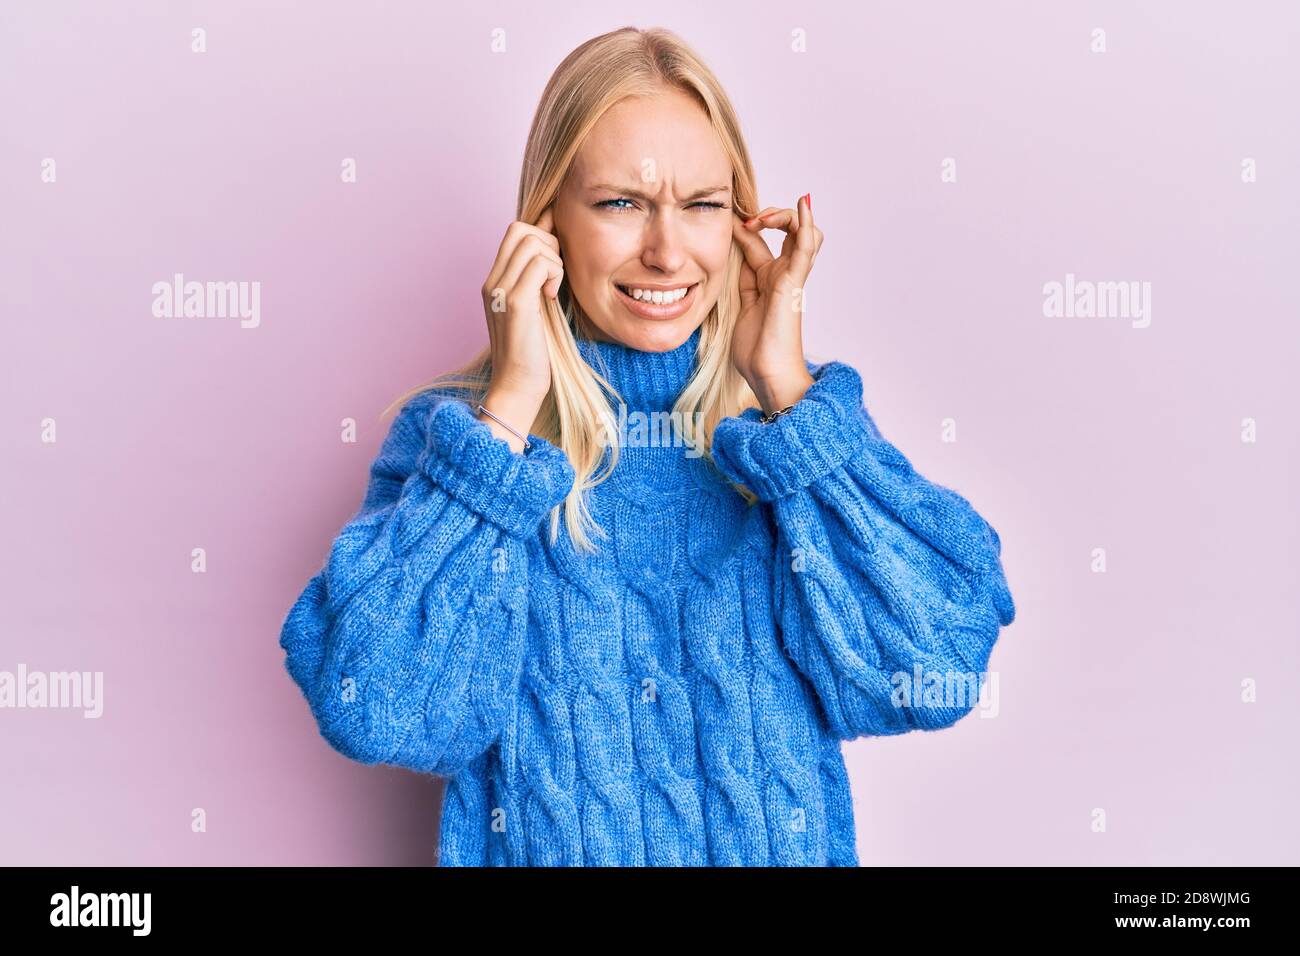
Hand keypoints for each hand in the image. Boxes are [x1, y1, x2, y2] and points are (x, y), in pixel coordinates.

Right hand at [478, 207, 563, 450]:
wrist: (518, 386)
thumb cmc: (532, 351)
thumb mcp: (534, 307)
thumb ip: (538, 277)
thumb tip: (556, 246)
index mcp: (494, 281)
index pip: (515, 230)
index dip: (542, 235)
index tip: (556, 264)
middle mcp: (492, 281)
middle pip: (520, 229)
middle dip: (549, 244)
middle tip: (555, 276)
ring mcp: (500, 290)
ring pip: (532, 243)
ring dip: (554, 262)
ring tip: (553, 291)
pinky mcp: (515, 303)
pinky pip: (540, 264)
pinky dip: (554, 275)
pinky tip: (553, 299)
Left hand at [730, 194, 822, 412]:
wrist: (766, 374)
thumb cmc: (755, 349)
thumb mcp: (739, 306)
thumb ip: (740, 281)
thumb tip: (732, 256)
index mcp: (769, 280)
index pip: (761, 241)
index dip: (748, 224)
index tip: (730, 220)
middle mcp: (784, 274)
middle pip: (788, 230)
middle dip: (770, 215)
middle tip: (748, 219)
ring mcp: (791, 277)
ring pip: (804, 232)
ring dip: (786, 216)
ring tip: (764, 217)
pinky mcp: (794, 282)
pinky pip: (806, 247)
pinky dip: (806, 224)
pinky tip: (803, 205)